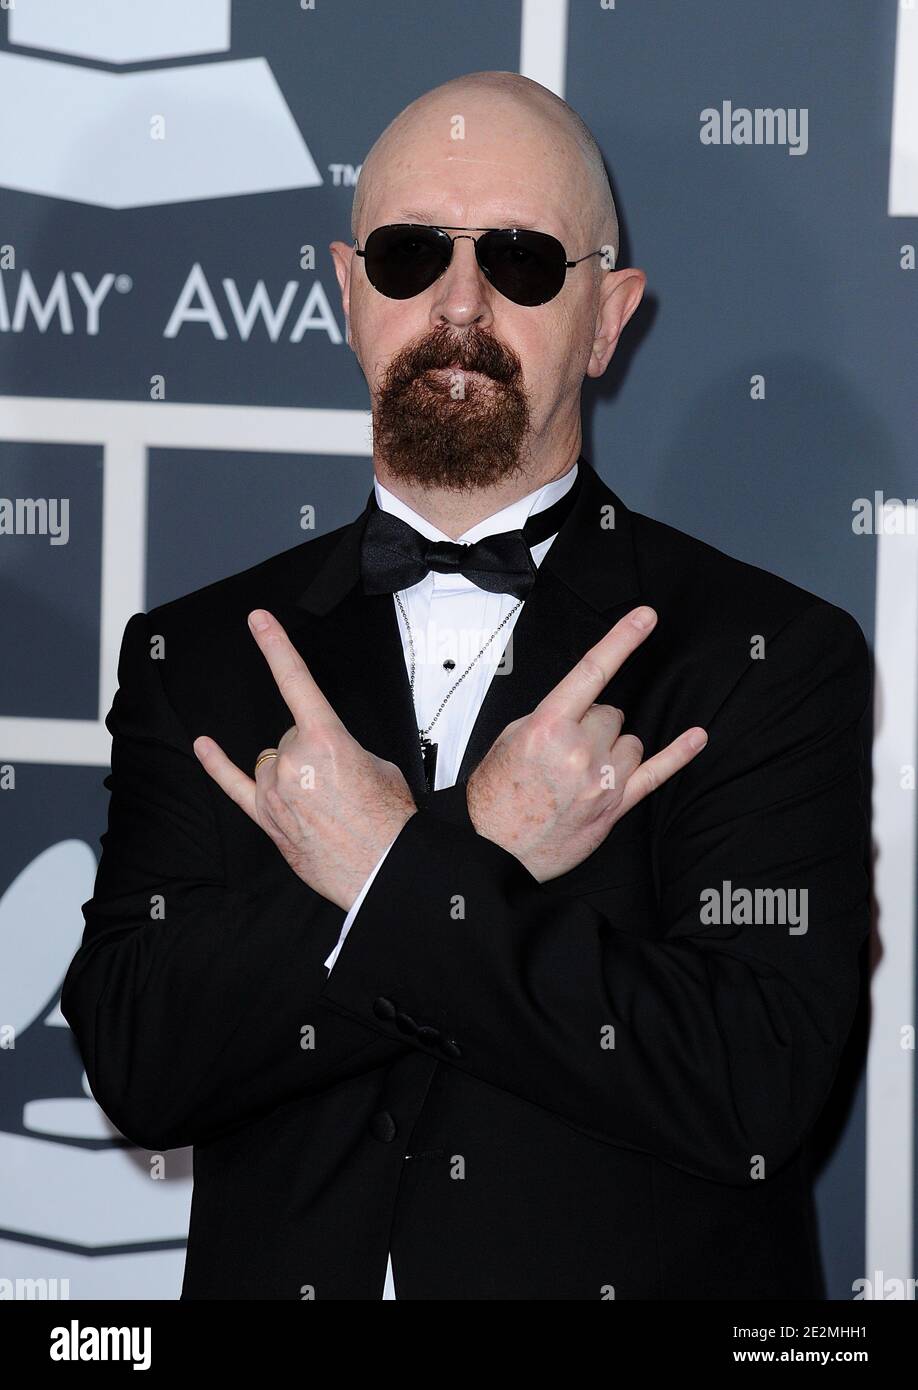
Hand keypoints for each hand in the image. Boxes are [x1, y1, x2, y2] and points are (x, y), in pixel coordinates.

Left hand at [193, 609, 415, 910]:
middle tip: (342, 781)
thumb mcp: (377, 765)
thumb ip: (341, 748)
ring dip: (293, 771)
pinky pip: (234, 785)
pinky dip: (218, 765)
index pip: (295, 681)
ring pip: (273, 761)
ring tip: (323, 802)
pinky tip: (204, 747)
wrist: (385, 868)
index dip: (275, 646)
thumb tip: (325, 756)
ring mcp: (275, 791)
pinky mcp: (267, 818)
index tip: (258, 620)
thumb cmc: (389, 820)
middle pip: (290, 734)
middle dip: (312, 749)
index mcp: (326, 741)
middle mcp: (292, 762)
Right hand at [466, 606, 706, 881]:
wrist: (494, 848)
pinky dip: (679, 754)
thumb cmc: (496, 798)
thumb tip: (576, 708)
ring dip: (611, 747)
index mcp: (548, 727)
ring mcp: (602, 779)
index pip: (593, 671)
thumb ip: (548, 718)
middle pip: (610, 713)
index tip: (645, 618)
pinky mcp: (615, 806)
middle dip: (592, 724)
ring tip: (581, 770)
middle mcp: (580, 751)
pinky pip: (656, 773)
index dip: (622, 639)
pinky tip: (696, 738)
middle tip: (565, 749)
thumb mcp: (509, 740)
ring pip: (629, 740)